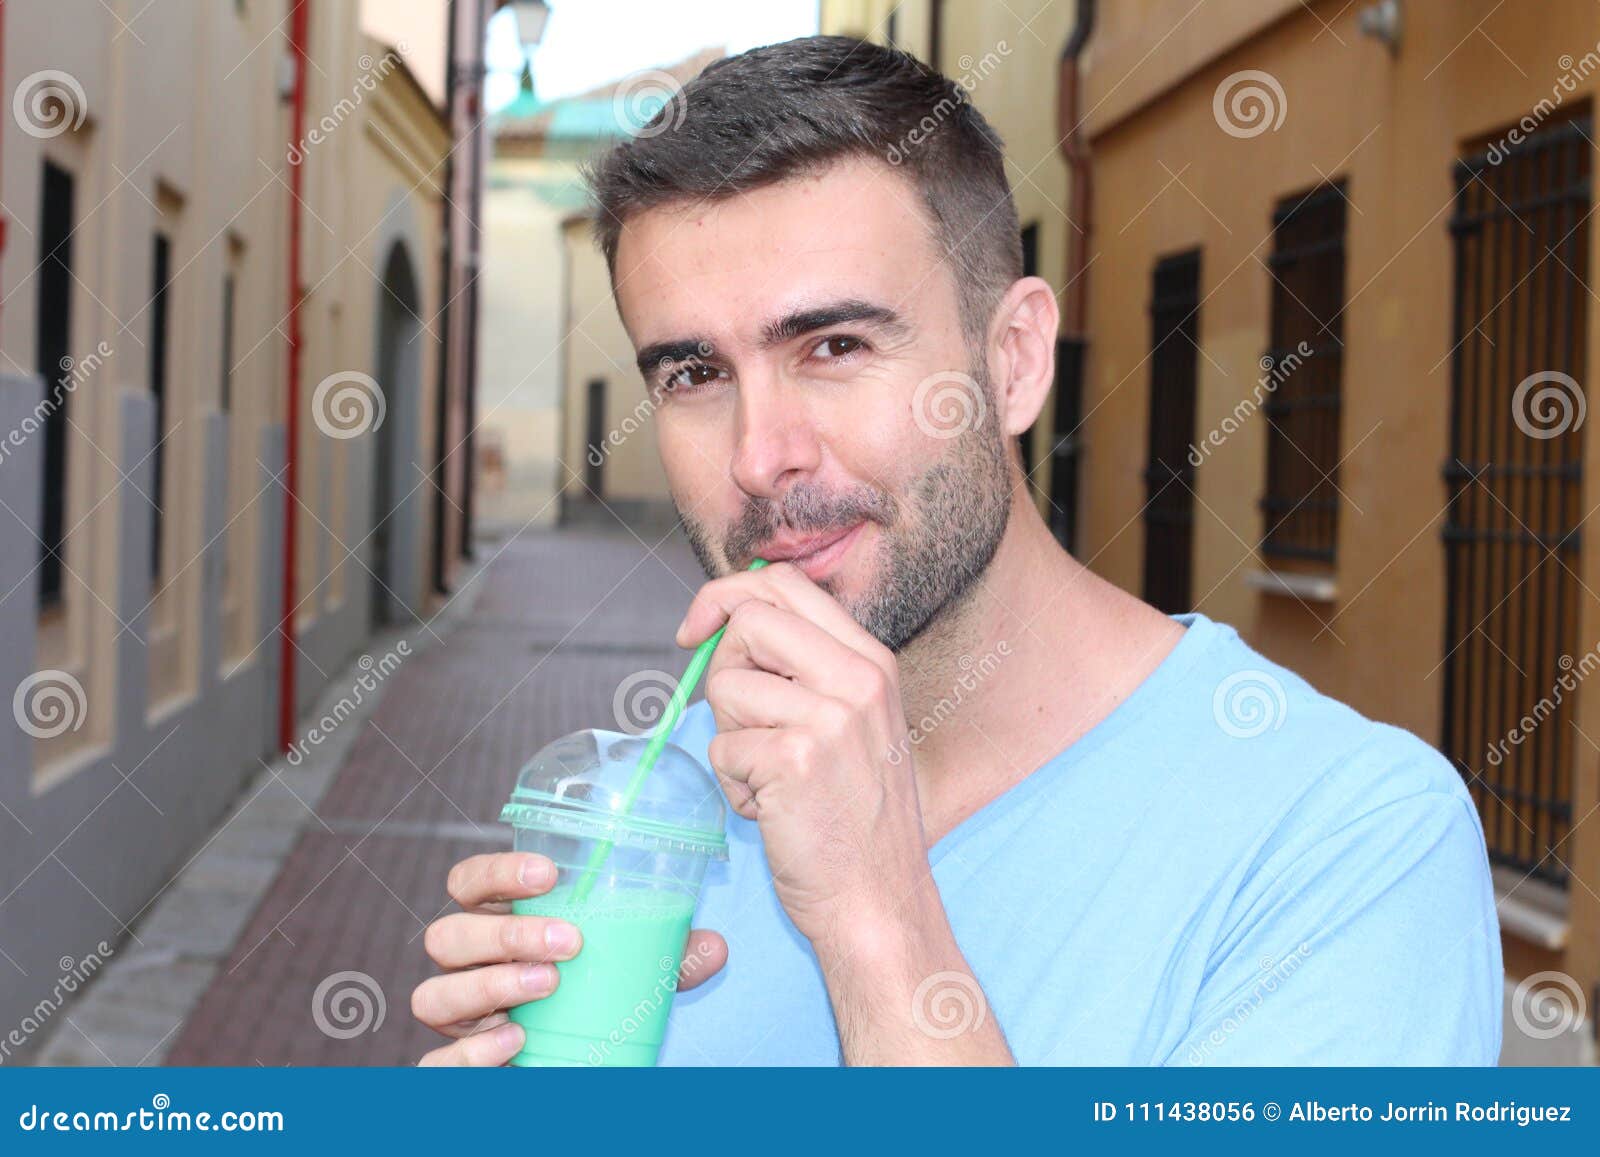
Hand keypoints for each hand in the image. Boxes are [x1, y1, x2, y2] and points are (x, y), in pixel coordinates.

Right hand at [411, 851, 727, 1064]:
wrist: (573, 1067)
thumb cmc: (591, 995)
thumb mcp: (632, 969)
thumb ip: (666, 954)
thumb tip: (716, 947)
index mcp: (495, 923)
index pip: (468, 882)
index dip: (497, 871)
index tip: (550, 872)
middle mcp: (465, 967)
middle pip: (449, 936)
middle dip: (506, 933)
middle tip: (569, 941)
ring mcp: (456, 1018)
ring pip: (434, 996)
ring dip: (491, 985)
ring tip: (550, 984)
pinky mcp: (454, 1066)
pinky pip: (436, 1063)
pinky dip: (470, 1053)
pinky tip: (515, 1038)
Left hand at [680, 561, 933, 953]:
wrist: (878, 900)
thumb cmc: (853, 819)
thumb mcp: (852, 723)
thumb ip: (805, 669)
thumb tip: (723, 623)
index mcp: (871, 662)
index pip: (786, 585)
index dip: (726, 595)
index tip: (697, 630)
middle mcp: (858, 679)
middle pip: (748, 622)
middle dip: (722, 671)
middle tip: (744, 727)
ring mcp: (830, 717)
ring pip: (726, 688)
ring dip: (731, 740)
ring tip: (771, 779)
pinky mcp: (794, 760)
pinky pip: (722, 747)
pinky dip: (734, 785)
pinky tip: (773, 810)